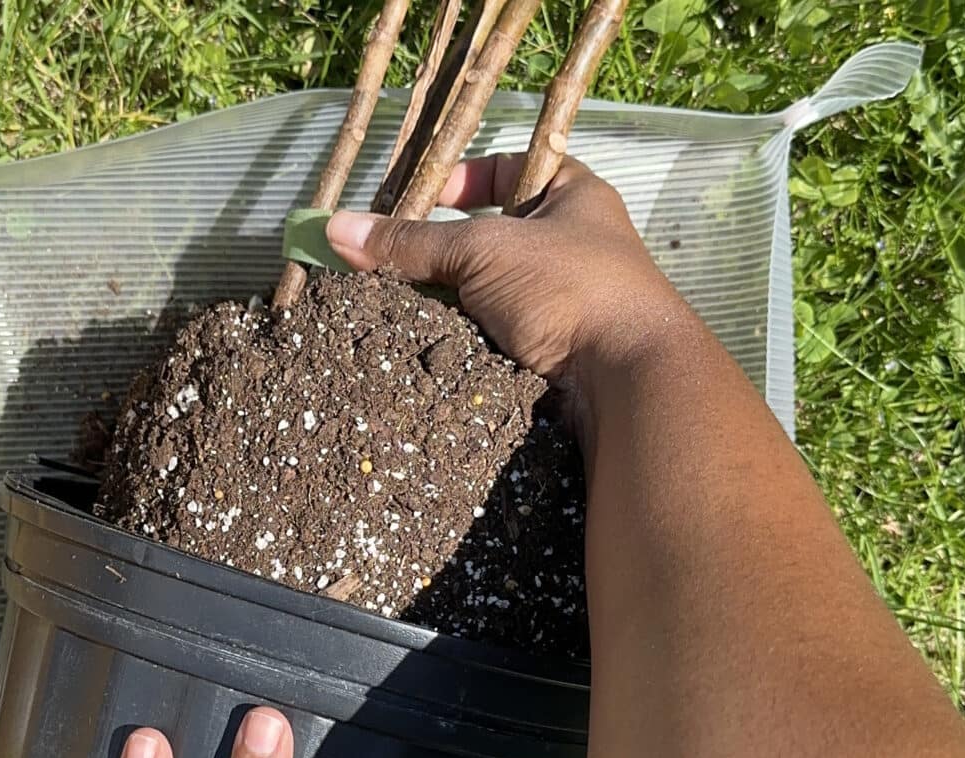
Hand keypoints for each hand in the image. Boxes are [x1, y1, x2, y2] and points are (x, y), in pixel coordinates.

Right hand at [326, 156, 698, 421]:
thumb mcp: (483, 250)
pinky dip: (465, 348)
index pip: (507, 168)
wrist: (628, 381)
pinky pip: (499, 344)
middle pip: (490, 239)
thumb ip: (411, 243)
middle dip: (440, 255)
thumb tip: (336, 229)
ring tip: (397, 313)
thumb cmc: (568, 288)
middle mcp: (573, 246)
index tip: (415, 202)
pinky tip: (428, 354)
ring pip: (490, 298)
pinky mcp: (557, 358)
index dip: (459, 179)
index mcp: (573, 194)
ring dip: (449, 307)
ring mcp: (568, 306)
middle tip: (388, 266)